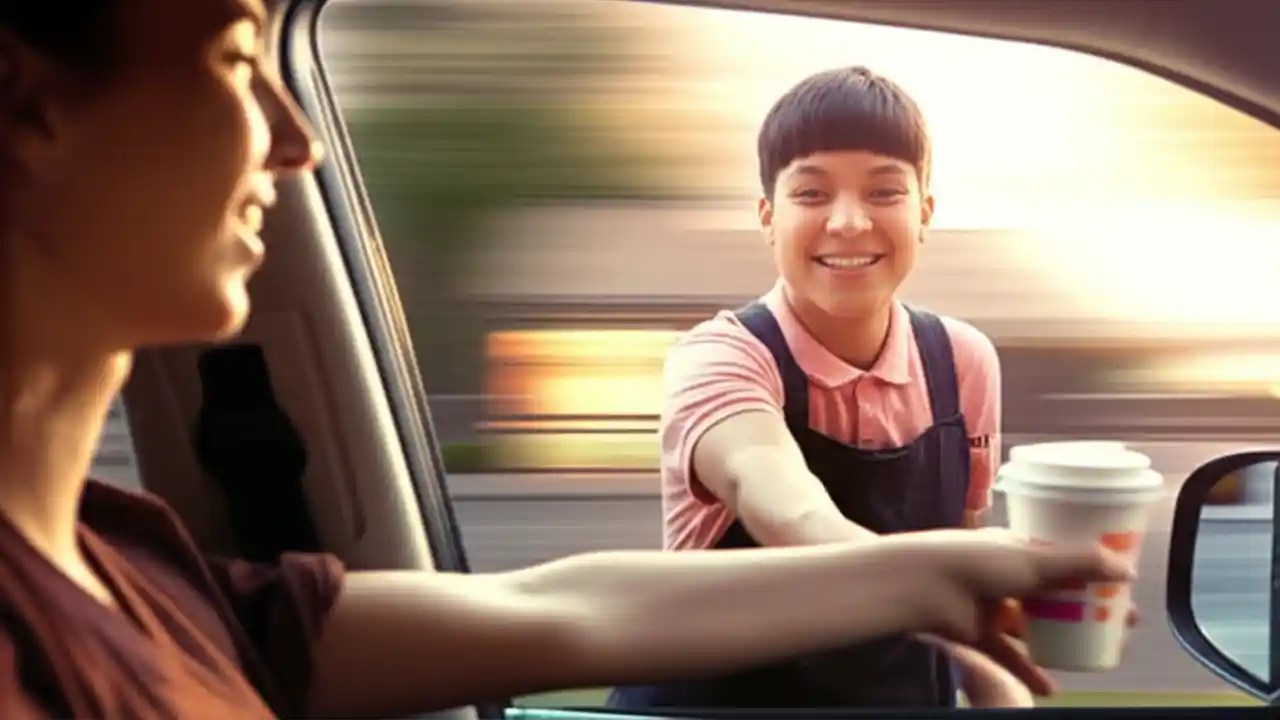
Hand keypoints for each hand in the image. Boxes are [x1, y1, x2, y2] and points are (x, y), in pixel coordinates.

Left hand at [889, 528, 1134, 696]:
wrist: (919, 583)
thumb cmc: (974, 561)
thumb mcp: (1032, 558)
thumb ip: (1079, 563)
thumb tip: (1127, 568)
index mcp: (1017, 548)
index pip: (1062, 559)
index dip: (1092, 573)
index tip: (1123, 589)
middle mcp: (1004, 575)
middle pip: (1053, 595)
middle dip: (1086, 612)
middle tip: (1119, 628)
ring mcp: (990, 604)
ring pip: (1032, 627)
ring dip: (1060, 643)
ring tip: (1092, 658)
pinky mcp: (976, 632)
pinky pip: (1007, 654)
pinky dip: (1027, 669)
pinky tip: (1050, 687)